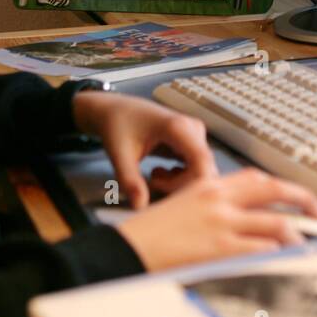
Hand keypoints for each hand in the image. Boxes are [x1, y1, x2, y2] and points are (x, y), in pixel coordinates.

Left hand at [72, 90, 216, 208]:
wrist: (114, 110)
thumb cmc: (117, 125)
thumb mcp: (120, 154)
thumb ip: (130, 181)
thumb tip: (139, 206)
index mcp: (179, 127)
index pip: (202, 163)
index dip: (191, 186)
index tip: (167, 196)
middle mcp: (193, 130)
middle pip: (203, 172)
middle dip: (180, 188)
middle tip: (152, 184)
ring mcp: (195, 137)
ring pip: (201, 174)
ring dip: (178, 185)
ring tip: (153, 177)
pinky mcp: (192, 145)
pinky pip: (196, 171)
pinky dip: (179, 180)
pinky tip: (160, 174)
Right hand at [116, 169, 316, 271]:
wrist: (124, 248)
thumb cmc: (147, 235)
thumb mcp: (179, 208)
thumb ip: (209, 209)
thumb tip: (237, 223)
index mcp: (207, 186)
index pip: (255, 178)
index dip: (281, 187)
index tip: (296, 198)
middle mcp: (219, 199)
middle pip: (275, 191)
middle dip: (305, 201)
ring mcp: (222, 224)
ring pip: (277, 225)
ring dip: (296, 237)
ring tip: (306, 248)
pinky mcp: (220, 249)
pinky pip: (264, 251)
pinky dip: (279, 256)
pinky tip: (284, 263)